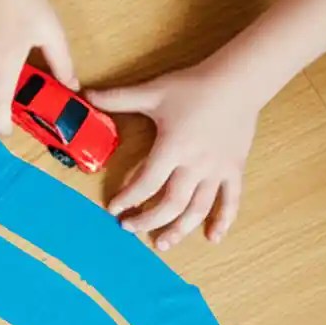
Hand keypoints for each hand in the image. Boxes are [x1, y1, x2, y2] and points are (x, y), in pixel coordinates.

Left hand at [87, 63, 257, 249]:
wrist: (239, 81)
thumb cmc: (194, 86)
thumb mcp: (153, 92)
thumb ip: (118, 98)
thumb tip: (86, 95)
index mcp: (173, 148)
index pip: (146, 183)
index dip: (128, 198)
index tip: (114, 208)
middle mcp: (195, 165)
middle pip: (170, 204)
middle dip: (147, 220)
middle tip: (129, 228)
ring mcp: (217, 170)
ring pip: (198, 209)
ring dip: (179, 230)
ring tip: (162, 244)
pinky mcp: (234, 170)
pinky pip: (231, 201)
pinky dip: (223, 221)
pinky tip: (212, 237)